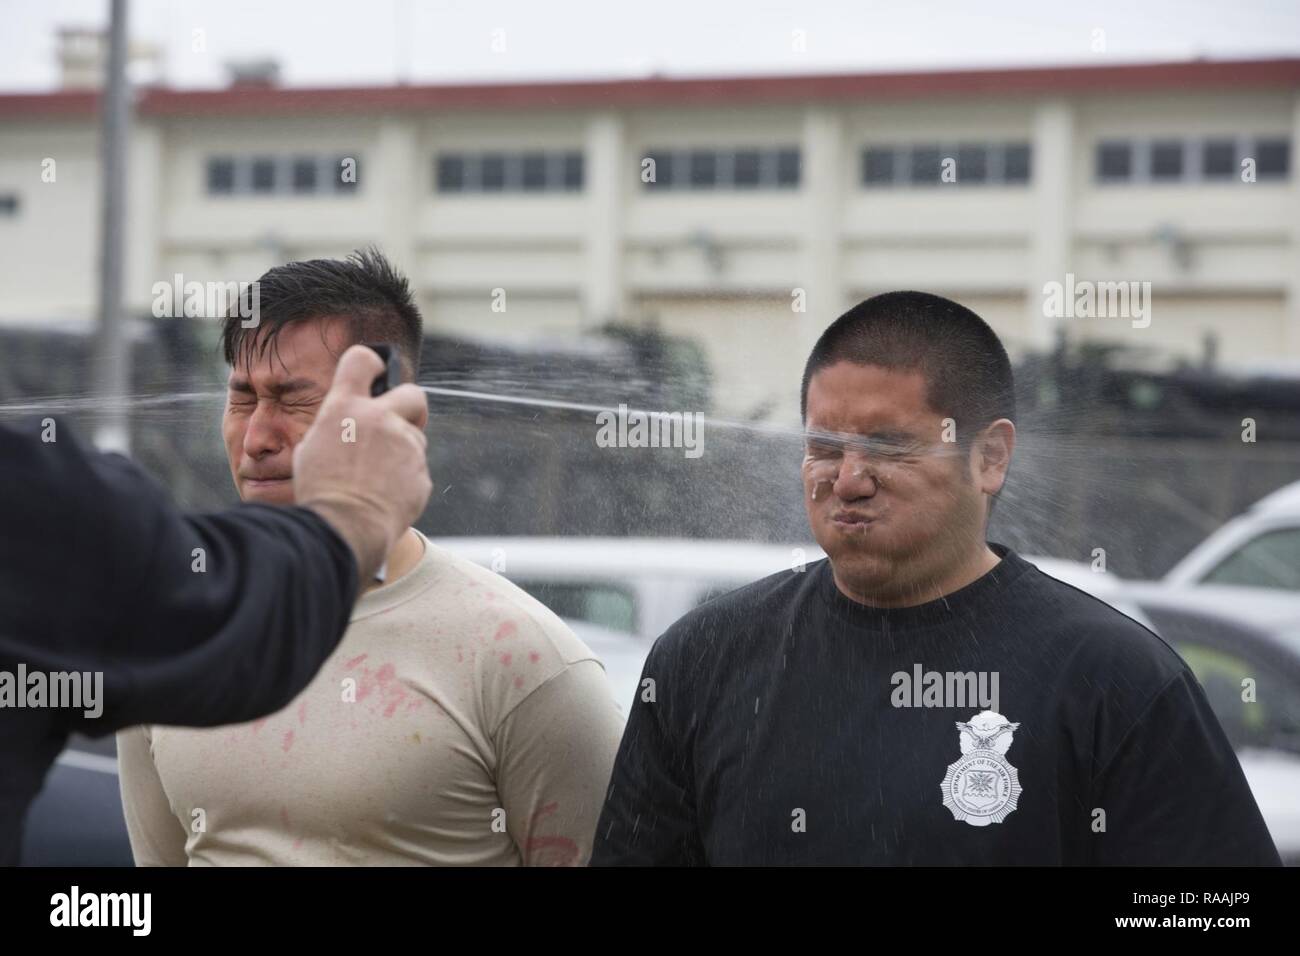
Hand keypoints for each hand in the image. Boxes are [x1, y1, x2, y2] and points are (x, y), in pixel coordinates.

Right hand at [293, 345, 430, 580]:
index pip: (361, 360)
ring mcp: (405, 444)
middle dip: (410, 406)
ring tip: (377, 477)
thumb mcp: (312, 448)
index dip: (371, 362)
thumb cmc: (321, 490)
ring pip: (414, 438)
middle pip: (413, 393)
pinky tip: (385, 494)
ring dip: (402, 450)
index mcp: (345, 408)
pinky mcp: (421, 471)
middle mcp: (379, 419)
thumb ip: (337, 426)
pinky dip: (405, 478)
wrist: (344, 527)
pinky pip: (416, 468)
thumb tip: (350, 421)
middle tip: (399, 423)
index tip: (376, 372)